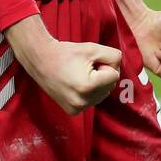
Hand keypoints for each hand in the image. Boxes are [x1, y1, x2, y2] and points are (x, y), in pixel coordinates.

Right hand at [5, 15, 121, 113]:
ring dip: (97, 84)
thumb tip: (119, 69)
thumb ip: (114, 56)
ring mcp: (77, 109)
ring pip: (103, 94)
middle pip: (110, 86)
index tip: (88, 62)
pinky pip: (93, 100)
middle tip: (83, 68)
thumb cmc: (66, 53)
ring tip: (78, 75)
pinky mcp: (73, 112)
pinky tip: (76, 84)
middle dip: (102, 75)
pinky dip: (89, 92)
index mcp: (88, 87)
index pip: (114, 76)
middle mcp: (82, 102)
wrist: (41, 61)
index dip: (104, 65)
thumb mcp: (93, 48)